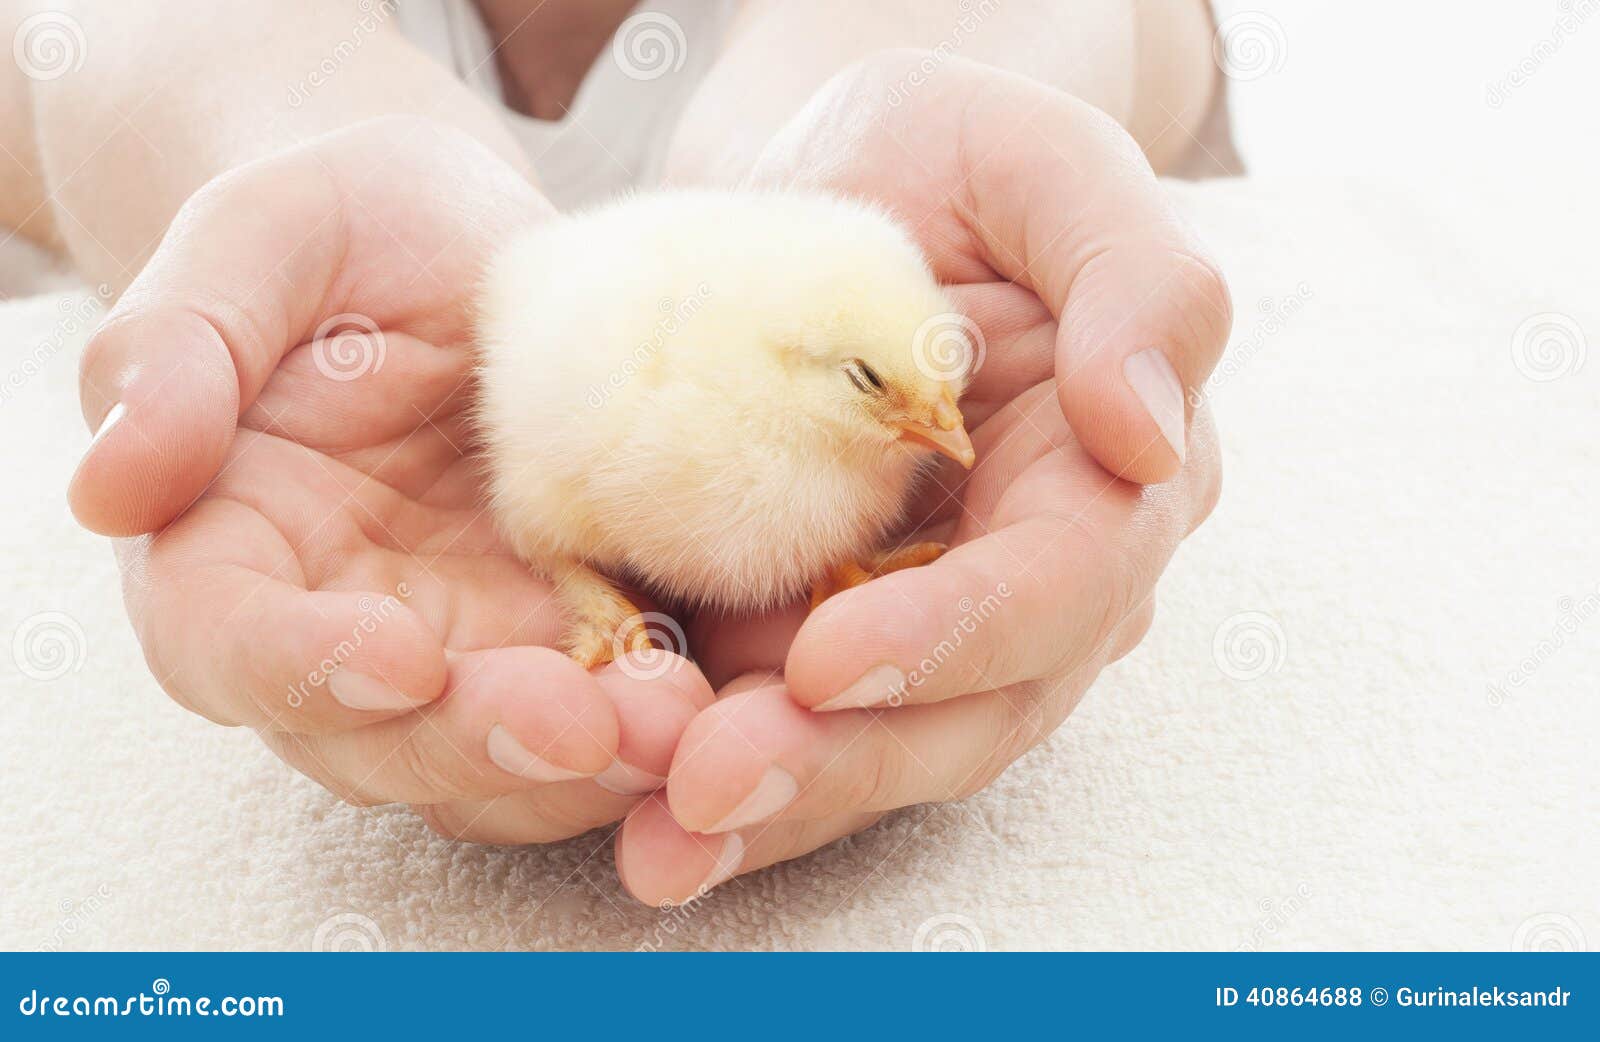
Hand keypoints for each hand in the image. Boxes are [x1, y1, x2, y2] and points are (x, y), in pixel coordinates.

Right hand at [70, 117, 712, 840]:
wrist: (462, 240)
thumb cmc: (343, 227)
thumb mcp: (253, 239)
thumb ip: (174, 350)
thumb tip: (109, 486)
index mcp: (227, 548)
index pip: (229, 645)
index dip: (300, 669)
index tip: (394, 657)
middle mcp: (338, 625)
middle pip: (381, 738)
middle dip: (480, 743)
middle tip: (585, 725)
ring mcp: (462, 640)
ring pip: (501, 756)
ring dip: (589, 763)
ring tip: (678, 726)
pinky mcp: (565, 628)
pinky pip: (608, 700)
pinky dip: (662, 714)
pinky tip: (731, 689)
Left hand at [617, 52, 1226, 902]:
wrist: (821, 191)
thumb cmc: (944, 163)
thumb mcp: (1041, 168)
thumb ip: (1138, 283)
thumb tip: (1151, 433)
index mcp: (1109, 478)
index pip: (1063, 586)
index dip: (958, 635)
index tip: (832, 661)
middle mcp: (1033, 580)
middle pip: (969, 710)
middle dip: (843, 762)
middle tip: (711, 787)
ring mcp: (926, 622)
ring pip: (874, 747)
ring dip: (771, 805)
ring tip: (661, 843)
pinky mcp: (820, 633)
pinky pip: (783, 724)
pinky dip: (712, 773)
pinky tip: (638, 816)